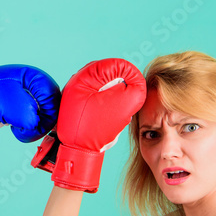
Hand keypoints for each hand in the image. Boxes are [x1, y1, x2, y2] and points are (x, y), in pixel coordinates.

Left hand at [40, 58, 145, 192]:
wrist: (77, 151)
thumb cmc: (96, 129)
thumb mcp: (122, 106)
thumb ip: (135, 89)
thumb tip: (137, 81)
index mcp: (84, 77)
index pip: (115, 65)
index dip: (132, 74)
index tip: (138, 87)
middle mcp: (77, 81)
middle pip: (110, 76)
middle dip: (122, 88)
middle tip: (125, 101)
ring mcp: (76, 93)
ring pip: (106, 88)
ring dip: (115, 99)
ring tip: (113, 112)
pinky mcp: (79, 105)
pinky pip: (99, 99)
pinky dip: (107, 106)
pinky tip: (106, 118)